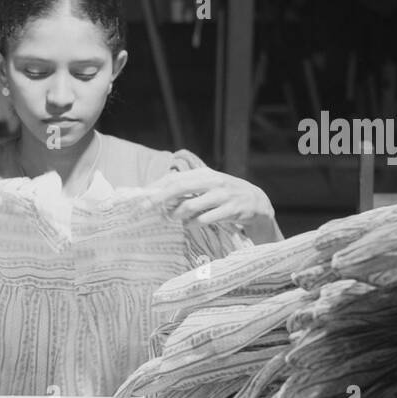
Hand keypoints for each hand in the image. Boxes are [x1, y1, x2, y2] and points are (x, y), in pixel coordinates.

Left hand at [147, 167, 277, 236]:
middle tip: (146, 209)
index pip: (174, 178)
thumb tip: (156, 194)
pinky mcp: (231, 210)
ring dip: (177, 214)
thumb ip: (186, 187)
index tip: (141, 197)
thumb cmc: (224, 194)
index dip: (156, 187)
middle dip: (159, 199)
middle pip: (179, 187)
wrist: (256, 202)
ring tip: (173, 218)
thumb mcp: (207, 184)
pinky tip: (190, 224)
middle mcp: (213, 181)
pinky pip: (204, 219)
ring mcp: (222, 195)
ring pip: (190, 205)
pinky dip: (193, 223)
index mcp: (204, 173)